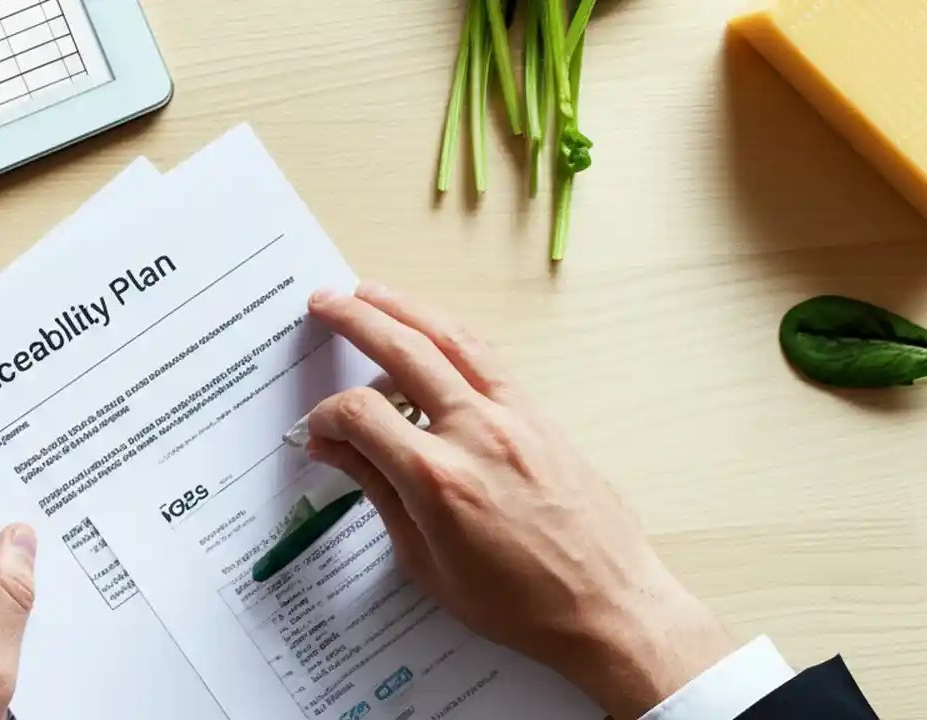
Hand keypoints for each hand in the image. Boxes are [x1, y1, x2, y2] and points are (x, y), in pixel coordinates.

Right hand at [303, 284, 735, 719]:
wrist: (607, 605)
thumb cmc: (518, 603)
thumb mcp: (425, 561)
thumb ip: (377, 492)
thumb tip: (335, 448)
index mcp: (438, 479)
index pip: (362, 415)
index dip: (328, 417)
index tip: (319, 430)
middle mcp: (476, 432)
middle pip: (404, 351)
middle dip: (356, 318)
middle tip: (324, 300)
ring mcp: (514, 417)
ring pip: (452, 337)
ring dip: (406, 307)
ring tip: (370, 291)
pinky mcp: (540, 415)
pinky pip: (488, 357)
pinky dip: (451, 333)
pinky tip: (431, 327)